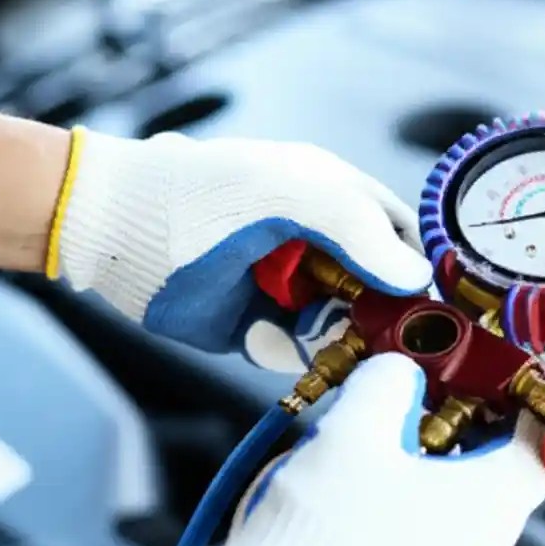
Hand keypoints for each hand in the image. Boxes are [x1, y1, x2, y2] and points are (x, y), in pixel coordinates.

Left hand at [53, 129, 431, 352]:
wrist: (115, 225)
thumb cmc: (206, 195)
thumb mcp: (296, 196)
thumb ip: (364, 232)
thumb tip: (417, 278)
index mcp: (337, 198)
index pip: (400, 236)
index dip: (418, 265)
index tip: (429, 301)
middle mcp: (320, 245)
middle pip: (379, 290)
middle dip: (381, 312)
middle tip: (381, 330)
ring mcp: (288, 287)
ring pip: (341, 326)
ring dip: (334, 335)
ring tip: (305, 322)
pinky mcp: (254, 326)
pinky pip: (293, 350)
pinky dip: (284, 346)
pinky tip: (262, 329)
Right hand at [176, 353, 544, 545]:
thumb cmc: (317, 543)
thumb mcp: (348, 434)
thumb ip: (385, 384)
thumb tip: (395, 372)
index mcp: (490, 504)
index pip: (537, 444)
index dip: (517, 405)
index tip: (497, 384)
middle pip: (491, 478)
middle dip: (453, 438)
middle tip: (413, 411)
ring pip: (453, 518)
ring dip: (420, 482)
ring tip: (364, 462)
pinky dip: (399, 523)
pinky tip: (350, 512)